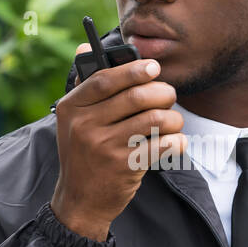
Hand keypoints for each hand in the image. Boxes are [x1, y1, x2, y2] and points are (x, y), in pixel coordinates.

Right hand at [49, 43, 184, 240]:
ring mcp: (103, 147)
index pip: (105, 80)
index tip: (154, 67)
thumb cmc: (83, 154)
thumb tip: (84, 46)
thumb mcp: (73, 120)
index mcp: (71, 108)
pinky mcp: (123, 167)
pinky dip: (176, 140)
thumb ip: (84, 86)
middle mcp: (84, 126)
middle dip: (161, 92)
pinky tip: (176, 141)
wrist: (80, 201)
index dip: (133, 70)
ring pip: (154, 119)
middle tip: (169, 96)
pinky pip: (162, 144)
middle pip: (135, 97)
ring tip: (173, 122)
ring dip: (173, 117)